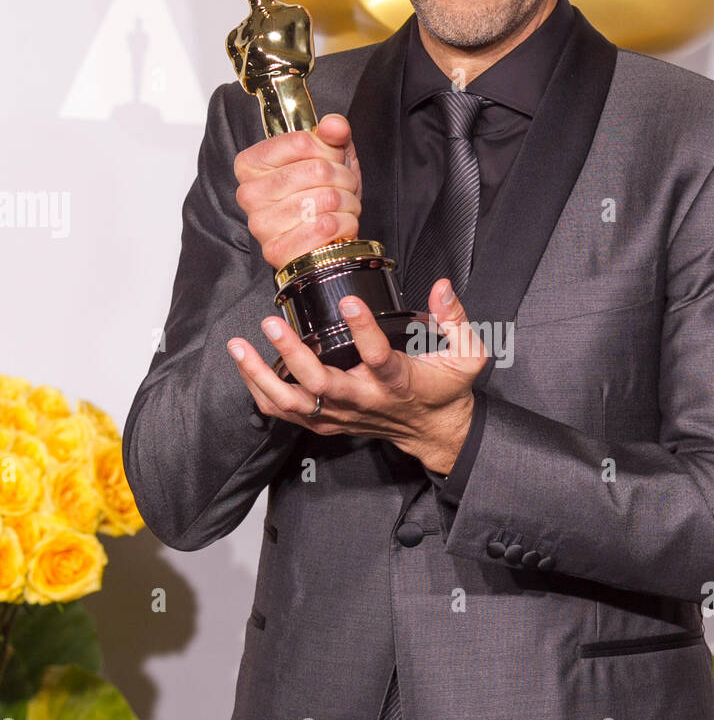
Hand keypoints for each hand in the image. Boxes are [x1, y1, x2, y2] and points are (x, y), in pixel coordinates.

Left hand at [227, 278, 487, 473]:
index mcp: (398, 381)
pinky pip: (286, 413)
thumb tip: (442, 287)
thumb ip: (456, 319)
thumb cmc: (446, 390)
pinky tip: (246, 368)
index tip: (348, 301)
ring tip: (239, 347)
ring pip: (294, 403)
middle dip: (292, 354)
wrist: (435, 431)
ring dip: (262, 376)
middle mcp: (365, 400)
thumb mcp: (467, 354)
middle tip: (271, 324)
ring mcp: (342, 414)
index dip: (363, 329)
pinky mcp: (327, 422)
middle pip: (321, 384)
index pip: (378, 356)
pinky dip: (261, 393)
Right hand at [234, 114, 362, 270]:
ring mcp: (261, 224)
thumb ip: (333, 133)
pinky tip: (339, 226)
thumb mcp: (329, 157)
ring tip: (342, 207)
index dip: (328, 150)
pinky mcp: (278, 251)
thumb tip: (334, 126)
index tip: (331, 160)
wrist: (324, 240)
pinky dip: (345, 224)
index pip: (301, 142)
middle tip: (343, 187)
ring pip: (326, 198)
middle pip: (316, 170)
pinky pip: (326, 226)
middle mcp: (250, 193)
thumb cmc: (321, 197)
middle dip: (343, 178)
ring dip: (347, 202)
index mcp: (251, 164)